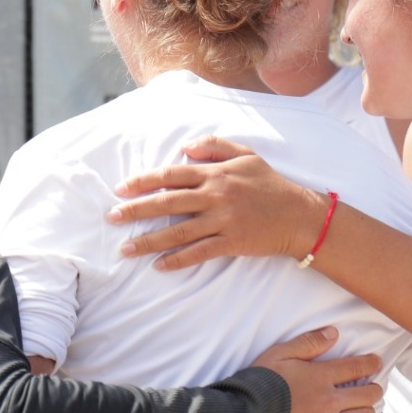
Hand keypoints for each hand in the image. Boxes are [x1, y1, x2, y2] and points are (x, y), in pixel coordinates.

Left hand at [109, 137, 323, 270]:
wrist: (299, 215)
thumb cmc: (271, 184)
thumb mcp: (246, 155)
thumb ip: (215, 147)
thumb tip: (184, 147)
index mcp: (215, 174)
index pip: (171, 176)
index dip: (143, 182)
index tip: (121, 189)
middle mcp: (215, 195)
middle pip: (167, 202)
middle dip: (136, 210)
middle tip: (111, 217)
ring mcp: (222, 220)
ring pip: (178, 231)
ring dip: (149, 241)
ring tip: (126, 249)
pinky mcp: (231, 242)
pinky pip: (198, 252)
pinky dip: (177, 260)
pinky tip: (159, 265)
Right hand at [251, 327, 382, 412]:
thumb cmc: (259, 383)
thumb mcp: (279, 354)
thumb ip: (308, 343)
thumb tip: (334, 333)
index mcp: (321, 376)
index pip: (357, 368)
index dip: (371, 364)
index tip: (377, 363)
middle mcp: (330, 401)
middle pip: (368, 395)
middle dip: (374, 389)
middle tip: (371, 388)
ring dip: (366, 412)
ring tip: (361, 409)